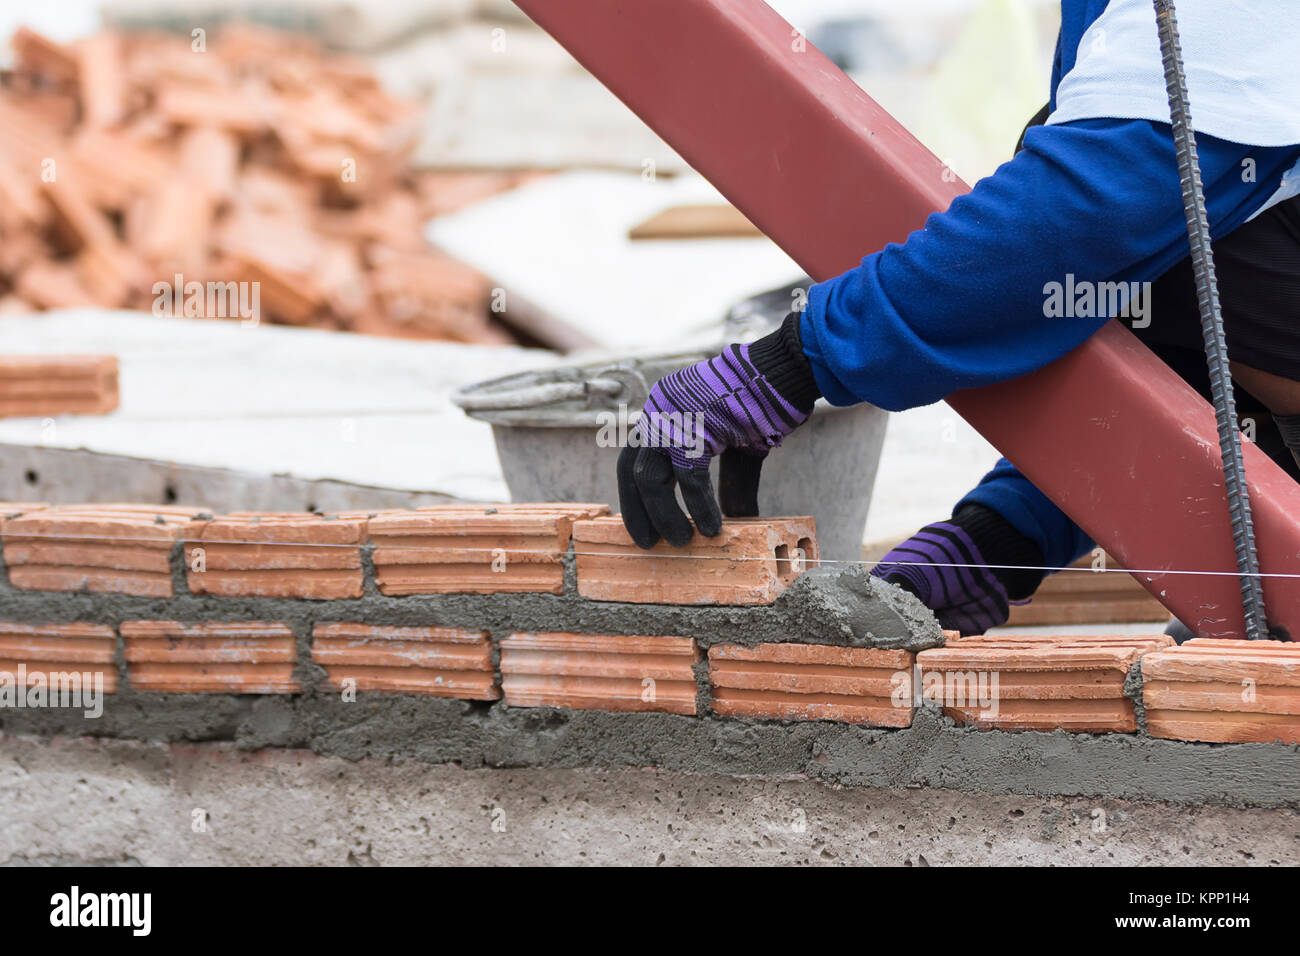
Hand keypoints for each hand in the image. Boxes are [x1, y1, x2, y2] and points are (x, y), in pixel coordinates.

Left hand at [617, 313, 820, 546]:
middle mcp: (658, 411)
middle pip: (630, 470)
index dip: (635, 496)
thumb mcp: (736, 449)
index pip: (633, 458)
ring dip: (664, 516)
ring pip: (651, 478)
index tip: (644, 526)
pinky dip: (699, 507)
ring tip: (684, 541)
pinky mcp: (695, 426)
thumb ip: (726, 483)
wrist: (785, 371)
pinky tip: (712, 528)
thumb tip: (735, 521)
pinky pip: (689, 478)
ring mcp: (672, 416)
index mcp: (662, 411)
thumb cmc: (764, 404)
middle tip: (650, 544)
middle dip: (638, 512)